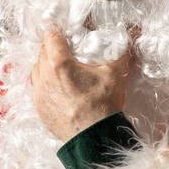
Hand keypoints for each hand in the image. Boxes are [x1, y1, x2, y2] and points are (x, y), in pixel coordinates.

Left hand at [31, 28, 134, 142]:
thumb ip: (121, 49)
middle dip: (52, 47)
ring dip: (45, 64)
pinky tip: (56, 85)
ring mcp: (38, 93)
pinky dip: (43, 82)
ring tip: (60, 67)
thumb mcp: (115, 74)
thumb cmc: (103, 105)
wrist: (94, 138)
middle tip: (65, 48)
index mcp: (59, 64)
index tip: (63, 31)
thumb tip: (133, 31)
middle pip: (42, 52)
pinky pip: (36, 87)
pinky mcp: (38, 108)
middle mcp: (43, 76)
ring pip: (36, 69)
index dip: (57, 31)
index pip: (51, 36)